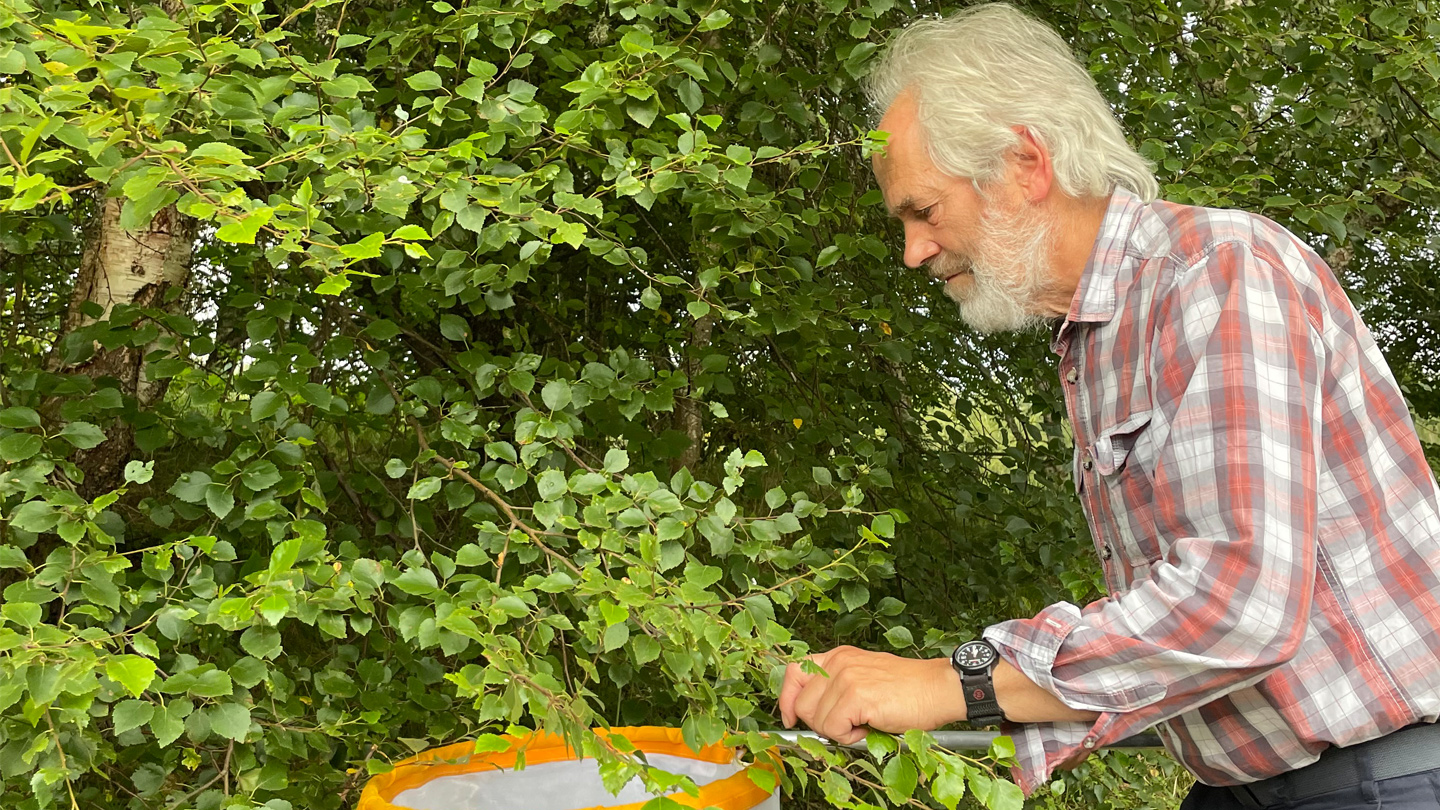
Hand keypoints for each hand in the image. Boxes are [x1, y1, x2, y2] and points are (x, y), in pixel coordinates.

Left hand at [777, 645, 966, 743]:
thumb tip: (811, 714)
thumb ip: (837, 687)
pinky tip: (869, 727)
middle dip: (819, 724)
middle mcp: (838, 663)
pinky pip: (834, 729)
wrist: (938, 688)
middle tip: (848, 725)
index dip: (787, 698)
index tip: (791, 718)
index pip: (794, 673)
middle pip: (801, 703)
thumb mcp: (865, 677)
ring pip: (817, 720)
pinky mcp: (856, 696)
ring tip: (864, 724)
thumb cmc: (908, 689)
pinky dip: (849, 737)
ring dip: (838, 732)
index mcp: (838, 656)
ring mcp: (846, 678)